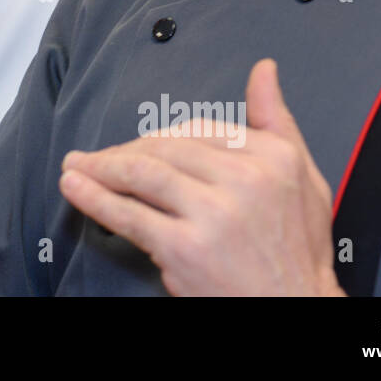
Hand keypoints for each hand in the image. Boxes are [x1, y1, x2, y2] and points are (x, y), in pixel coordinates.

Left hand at [58, 58, 344, 295]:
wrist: (297, 310)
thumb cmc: (298, 252)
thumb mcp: (304, 177)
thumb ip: (277, 120)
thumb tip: (264, 69)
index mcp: (271, 156)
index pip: (197, 129)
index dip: (160, 136)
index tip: (138, 145)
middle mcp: (245, 180)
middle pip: (164, 148)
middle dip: (124, 151)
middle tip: (97, 157)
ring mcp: (214, 213)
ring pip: (141, 174)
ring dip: (99, 168)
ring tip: (76, 166)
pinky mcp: (186, 247)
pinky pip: (128, 215)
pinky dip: (94, 198)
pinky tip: (75, 187)